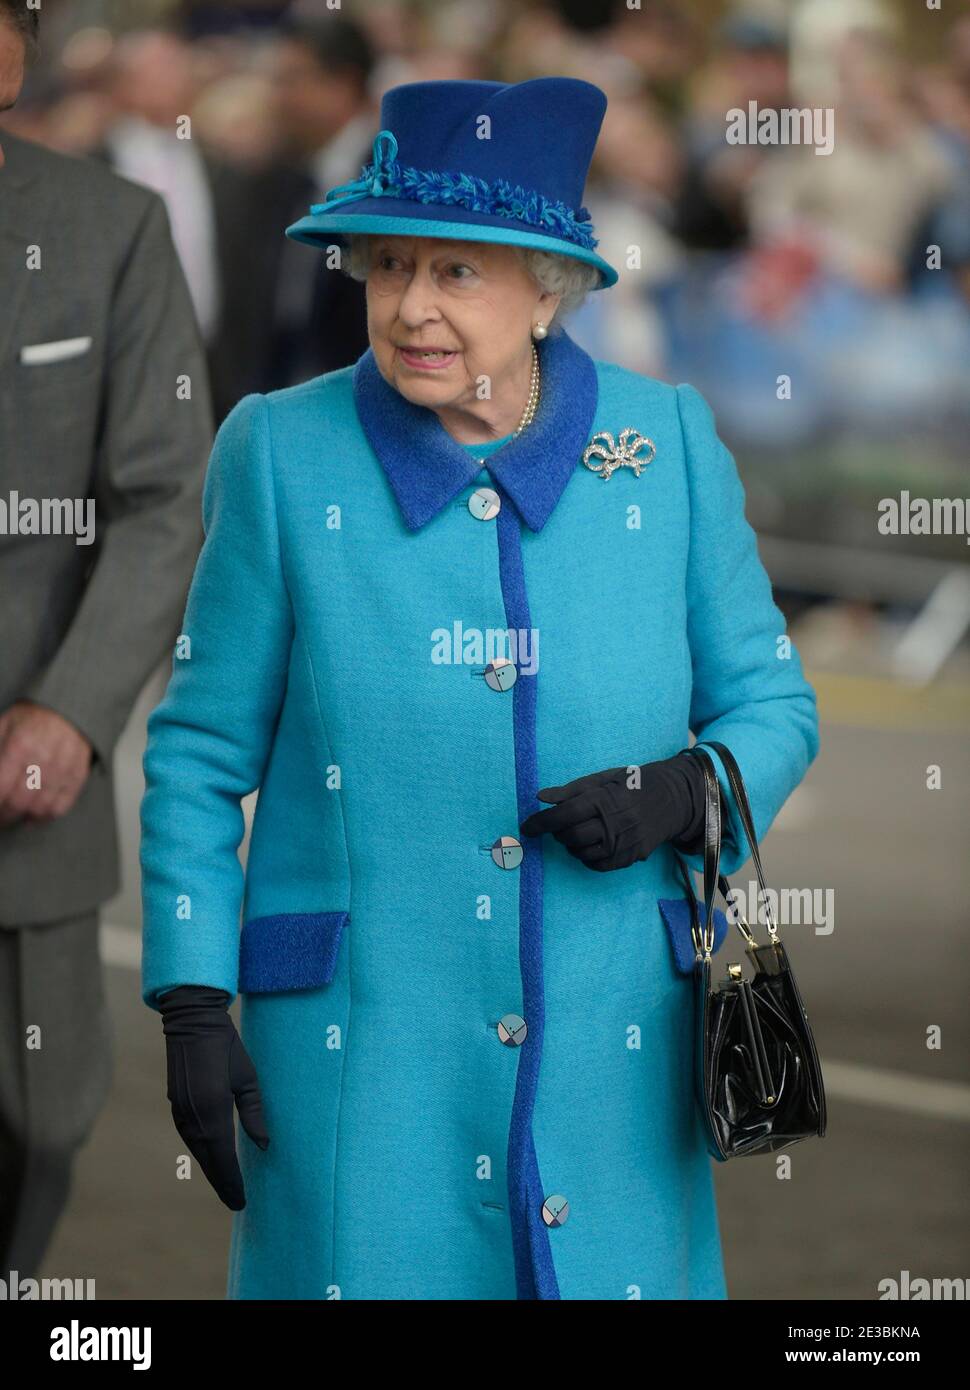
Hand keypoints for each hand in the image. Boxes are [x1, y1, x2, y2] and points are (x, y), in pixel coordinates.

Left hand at [0, 701, 92, 826]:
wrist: (68, 706)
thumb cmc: (34, 716)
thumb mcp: (5, 724)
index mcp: (20, 745)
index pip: (1, 787)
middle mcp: (42, 759)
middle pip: (19, 802)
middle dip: (5, 814)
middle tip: (1, 815)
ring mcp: (63, 769)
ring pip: (40, 808)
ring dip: (24, 817)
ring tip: (17, 815)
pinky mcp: (77, 775)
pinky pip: (62, 805)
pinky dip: (47, 815)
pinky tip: (37, 815)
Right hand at [158, 985, 268, 1209]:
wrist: (192, 1023)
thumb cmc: (227, 1047)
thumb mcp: (248, 1079)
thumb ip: (254, 1114)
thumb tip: (264, 1146)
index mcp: (213, 1111)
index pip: (224, 1158)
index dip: (233, 1182)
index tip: (241, 1201)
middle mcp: (193, 1118)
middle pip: (209, 1161)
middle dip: (223, 1183)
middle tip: (236, 1203)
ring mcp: (181, 1113)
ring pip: (198, 1152)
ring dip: (212, 1170)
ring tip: (226, 1186)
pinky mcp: (177, 1107)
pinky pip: (190, 1139)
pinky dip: (203, 1154)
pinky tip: (212, 1159)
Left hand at [518, 752, 704, 871]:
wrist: (674, 799)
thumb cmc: (634, 784)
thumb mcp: (604, 778)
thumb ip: (571, 790)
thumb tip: (541, 797)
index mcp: (604, 799)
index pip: (563, 815)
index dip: (540, 823)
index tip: (527, 827)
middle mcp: (614, 823)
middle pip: (570, 837)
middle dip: (557, 833)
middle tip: (560, 825)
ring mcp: (624, 842)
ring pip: (582, 853)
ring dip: (572, 845)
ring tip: (578, 832)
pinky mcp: (631, 856)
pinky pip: (598, 865)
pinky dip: (587, 857)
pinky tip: (591, 844)